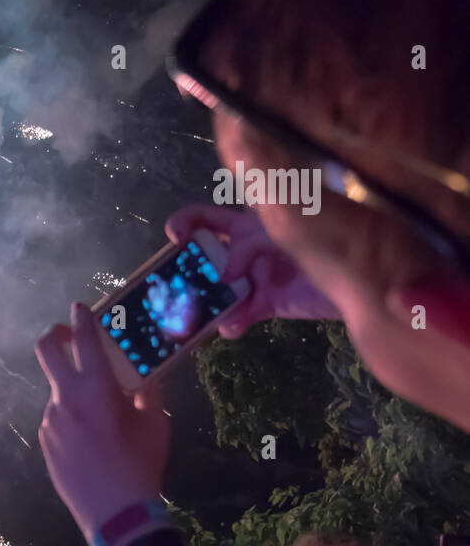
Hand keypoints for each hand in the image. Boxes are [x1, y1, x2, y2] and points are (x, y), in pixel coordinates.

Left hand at [36, 303, 170, 542]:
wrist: (115, 513)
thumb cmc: (141, 464)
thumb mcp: (156, 424)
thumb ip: (149, 392)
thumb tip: (147, 372)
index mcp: (96, 388)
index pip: (84, 340)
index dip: (82, 318)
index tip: (81, 308)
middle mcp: (66, 398)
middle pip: (46, 350)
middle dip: (55, 335)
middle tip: (69, 337)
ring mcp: (50, 420)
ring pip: (59, 393)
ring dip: (76, 393)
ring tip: (103, 421)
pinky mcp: (45, 441)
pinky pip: (59, 420)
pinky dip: (73, 420)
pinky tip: (93, 444)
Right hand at [165, 204, 340, 336]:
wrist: (370, 274)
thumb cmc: (332, 236)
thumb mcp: (287, 228)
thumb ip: (251, 245)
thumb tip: (224, 277)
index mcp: (250, 223)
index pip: (207, 217)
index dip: (185, 223)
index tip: (175, 237)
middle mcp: (247, 249)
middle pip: (204, 257)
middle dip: (186, 271)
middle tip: (176, 287)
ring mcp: (256, 277)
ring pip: (218, 291)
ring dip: (207, 303)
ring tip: (201, 315)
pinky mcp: (269, 303)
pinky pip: (241, 315)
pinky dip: (232, 323)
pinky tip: (232, 327)